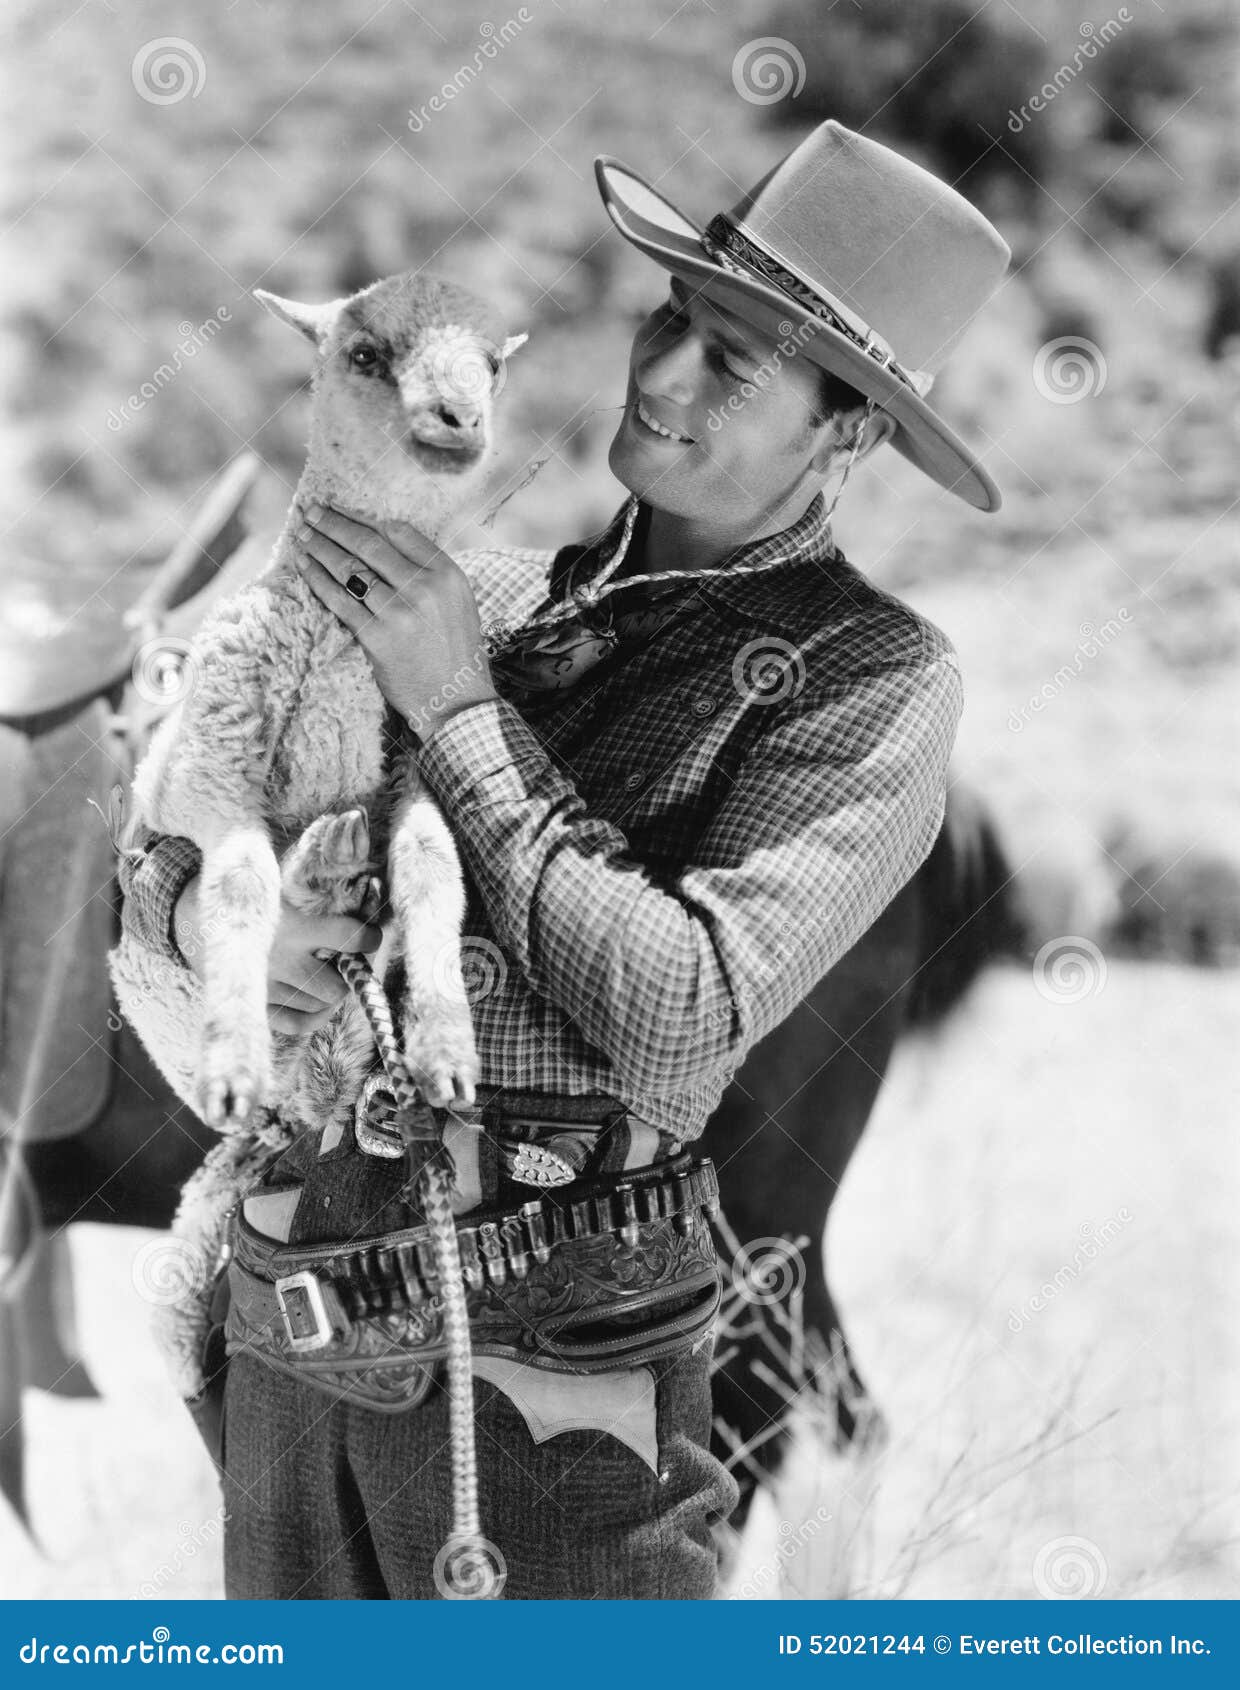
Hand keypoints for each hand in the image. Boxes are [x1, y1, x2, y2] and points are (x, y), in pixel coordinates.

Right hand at [174, 875, 382, 1034]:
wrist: (186, 913)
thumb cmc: (241, 893)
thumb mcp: (275, 883)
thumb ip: (312, 889)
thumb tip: (362, 882)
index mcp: (292, 925)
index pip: (349, 938)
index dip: (369, 938)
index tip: (372, 935)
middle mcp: (283, 960)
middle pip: (338, 984)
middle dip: (349, 974)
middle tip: (347, 961)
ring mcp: (268, 986)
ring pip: (321, 1004)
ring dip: (332, 993)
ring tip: (330, 975)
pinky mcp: (254, 1003)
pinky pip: (296, 1024)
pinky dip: (314, 1017)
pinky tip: (318, 1004)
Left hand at [292, 502, 497, 737]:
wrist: (456, 701)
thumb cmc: (455, 651)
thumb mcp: (456, 602)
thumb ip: (429, 572)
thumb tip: (383, 541)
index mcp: (448, 574)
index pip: (399, 532)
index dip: (364, 517)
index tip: (341, 510)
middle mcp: (424, 588)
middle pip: (369, 545)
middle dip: (334, 525)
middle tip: (312, 513)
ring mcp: (399, 612)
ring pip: (350, 569)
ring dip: (320, 548)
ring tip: (303, 536)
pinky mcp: (377, 638)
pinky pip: (339, 600)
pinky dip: (318, 580)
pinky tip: (305, 567)